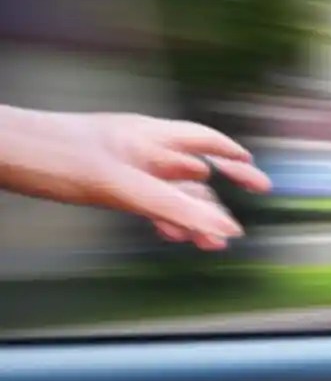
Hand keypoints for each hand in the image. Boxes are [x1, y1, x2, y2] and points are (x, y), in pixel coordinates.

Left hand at [0, 106, 269, 247]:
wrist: (2, 152)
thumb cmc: (54, 156)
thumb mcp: (122, 186)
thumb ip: (175, 207)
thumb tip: (226, 228)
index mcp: (151, 138)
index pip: (204, 142)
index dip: (231, 158)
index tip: (255, 174)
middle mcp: (141, 148)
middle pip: (191, 168)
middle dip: (219, 192)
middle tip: (244, 208)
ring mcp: (121, 163)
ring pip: (168, 189)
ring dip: (190, 214)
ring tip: (209, 242)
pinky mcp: (103, 180)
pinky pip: (144, 198)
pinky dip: (162, 215)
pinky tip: (168, 231)